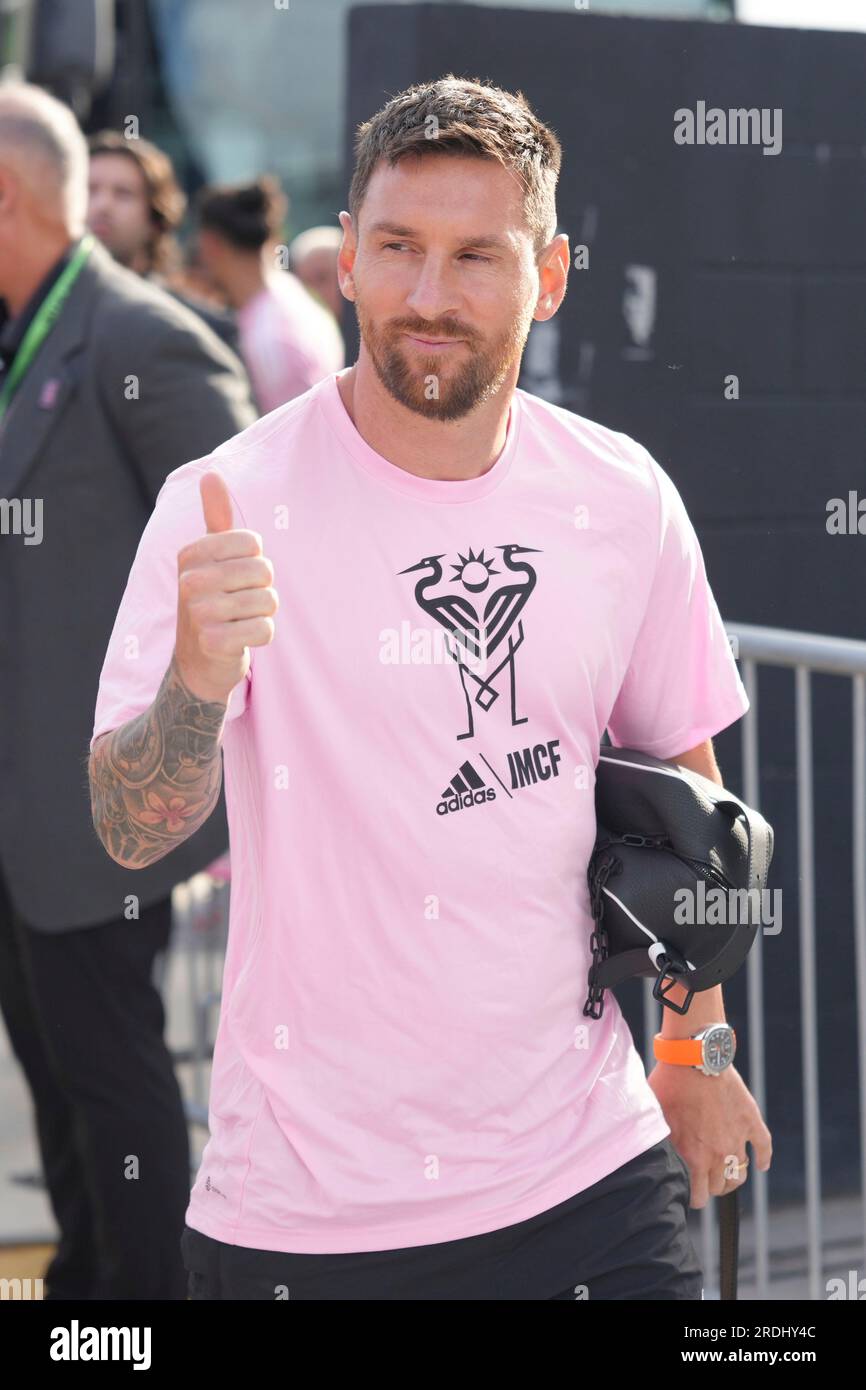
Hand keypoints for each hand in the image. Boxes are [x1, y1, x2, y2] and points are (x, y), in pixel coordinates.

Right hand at [174, 470, 277, 703]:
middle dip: (261, 590)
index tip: (234, 578)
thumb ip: (215, 517)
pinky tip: (241, 639)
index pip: (253, 543)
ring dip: (262, 615)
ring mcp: (199, 613)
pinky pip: (265, 630)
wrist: (198, 661)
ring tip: (239, 620)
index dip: (254, 562)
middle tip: (239, 604)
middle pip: (264, 571)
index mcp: (191, 554)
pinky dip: (262, 637)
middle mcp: (190, 581)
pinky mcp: (213, 643)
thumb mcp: (212, 558)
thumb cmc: (213, 601)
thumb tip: (211, 473)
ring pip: (268, 601)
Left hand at [647, 1062, 771, 1207]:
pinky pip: (763, 1147)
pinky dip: (763, 1159)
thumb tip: (656, 1159)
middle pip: (720, 1187)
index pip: (699, 1196)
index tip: (690, 1194)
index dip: (694, 1198)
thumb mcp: (656, 1119)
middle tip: (703, 1180)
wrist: (693, 1057)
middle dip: (711, 1187)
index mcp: (695, 1157)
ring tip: (724, 1174)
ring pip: (740, 1173)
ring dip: (732, 1178)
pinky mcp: (750, 1120)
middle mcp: (719, 1153)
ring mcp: (738, 1138)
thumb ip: (661, 1144)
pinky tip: (761, 1165)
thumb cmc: (669, 1085)